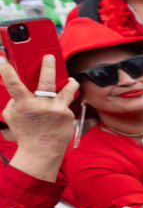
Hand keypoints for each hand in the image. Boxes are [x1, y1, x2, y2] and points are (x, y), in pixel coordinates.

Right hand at [0, 54, 78, 182]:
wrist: (41, 152)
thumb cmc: (25, 132)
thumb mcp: (12, 115)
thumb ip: (15, 100)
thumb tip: (19, 85)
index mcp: (24, 105)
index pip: (13, 84)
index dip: (6, 70)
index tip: (1, 58)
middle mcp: (42, 106)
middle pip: (47, 81)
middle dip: (48, 66)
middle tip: (49, 56)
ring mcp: (57, 110)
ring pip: (67, 89)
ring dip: (69, 82)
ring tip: (70, 79)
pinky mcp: (68, 115)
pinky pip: (67, 103)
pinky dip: (64, 102)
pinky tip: (62, 106)